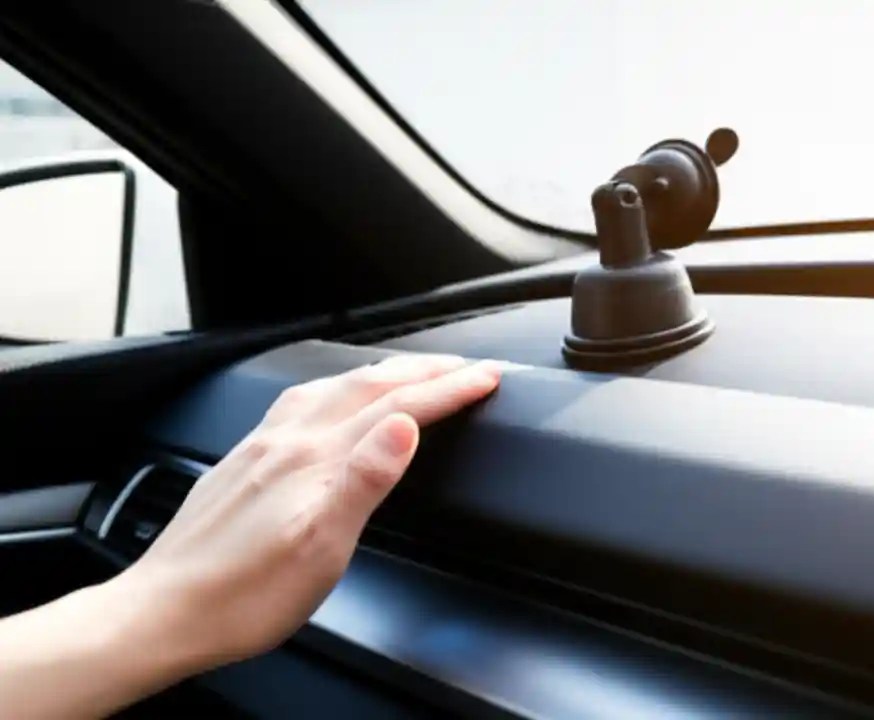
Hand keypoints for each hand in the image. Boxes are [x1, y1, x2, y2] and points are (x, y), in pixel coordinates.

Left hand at [120, 353, 500, 669]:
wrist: (162, 614)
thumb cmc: (242, 598)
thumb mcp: (323, 548)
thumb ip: (367, 478)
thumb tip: (408, 424)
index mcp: (314, 460)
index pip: (397, 408)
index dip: (448, 389)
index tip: (486, 376)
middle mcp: (286, 441)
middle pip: (366, 385)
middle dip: (424, 370)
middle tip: (464, 365)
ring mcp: (261, 447)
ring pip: (332, 387)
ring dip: (381, 372)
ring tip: (409, 372)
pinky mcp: (243, 461)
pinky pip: (302, 401)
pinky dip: (338, 387)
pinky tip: (330, 400)